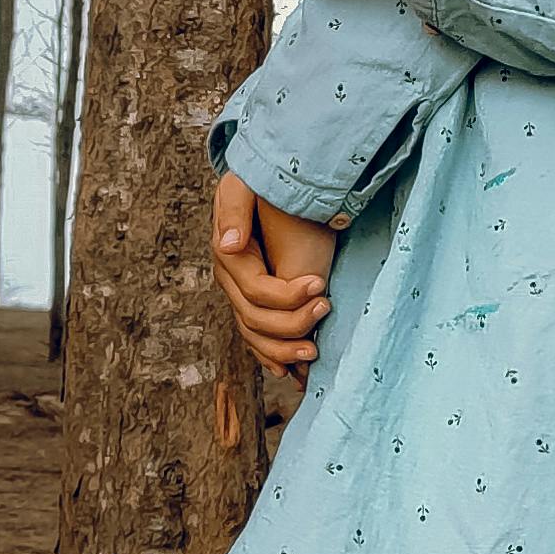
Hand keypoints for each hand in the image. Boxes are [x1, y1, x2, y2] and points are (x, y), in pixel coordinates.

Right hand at [214, 171, 339, 377]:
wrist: (273, 185)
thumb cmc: (260, 182)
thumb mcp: (244, 185)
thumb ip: (232, 209)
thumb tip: (227, 244)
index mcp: (229, 256)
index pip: (255, 291)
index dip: (288, 296)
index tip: (322, 285)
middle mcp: (231, 280)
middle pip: (255, 320)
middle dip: (292, 323)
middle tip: (327, 309)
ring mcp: (241, 294)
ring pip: (255, 336)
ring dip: (284, 349)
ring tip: (316, 351)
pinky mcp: (256, 301)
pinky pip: (259, 338)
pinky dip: (273, 356)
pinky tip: (291, 370)